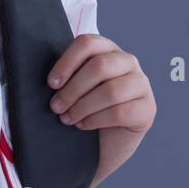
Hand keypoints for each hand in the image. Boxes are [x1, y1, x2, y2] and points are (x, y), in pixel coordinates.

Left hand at [47, 34, 154, 187]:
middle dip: (72, 89)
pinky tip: (83, 126)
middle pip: (99, 66)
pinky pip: (120, 112)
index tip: (51, 84)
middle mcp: (128, 62)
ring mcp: (141, 85)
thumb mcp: (73, 88)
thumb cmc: (84, 110)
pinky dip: (96, 120)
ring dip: (83, 107)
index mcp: (108, 49)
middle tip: (55, 107)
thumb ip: (65, 76)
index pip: (87, 43)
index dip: (66, 62)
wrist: (103, 144)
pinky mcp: (148, 109)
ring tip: (67, 119)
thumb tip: (40, 77)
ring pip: (111, 90)